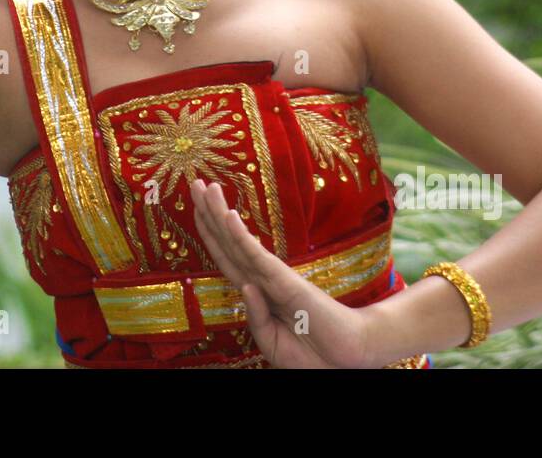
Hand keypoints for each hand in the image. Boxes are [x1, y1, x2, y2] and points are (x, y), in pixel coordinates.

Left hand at [189, 178, 387, 366]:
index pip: (226, 256)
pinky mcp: (286, 281)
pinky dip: (242, 237)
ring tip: (205, 187)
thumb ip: (255, 318)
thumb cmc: (310, 352)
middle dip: (209, 211)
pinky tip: (229, 216)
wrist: (345, 359)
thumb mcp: (271, 341)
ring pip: (238, 242)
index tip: (196, 206)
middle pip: (227, 241)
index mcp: (256, 292)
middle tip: (195, 183)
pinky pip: (258, 257)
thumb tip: (245, 288)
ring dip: (219, 213)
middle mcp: (261, 278)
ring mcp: (273, 277)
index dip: (209, 232)